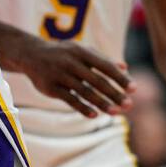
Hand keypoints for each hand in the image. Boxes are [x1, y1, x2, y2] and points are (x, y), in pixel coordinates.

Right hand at [18, 40, 133, 117]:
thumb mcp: (82, 51)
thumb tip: (125, 67)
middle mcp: (72, 62)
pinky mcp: (50, 87)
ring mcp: (60, 74)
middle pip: (97, 81)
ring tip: (115, 113)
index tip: (133, 89)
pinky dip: (82, 108)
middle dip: (114, 94)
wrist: (31, 54)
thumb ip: (103, 59)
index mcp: (83, 52)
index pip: (106, 66)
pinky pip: (69, 99)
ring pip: (84, 92)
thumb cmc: (64, 53)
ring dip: (101, 103)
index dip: (120, 78)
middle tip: (128, 105)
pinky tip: (94, 116)